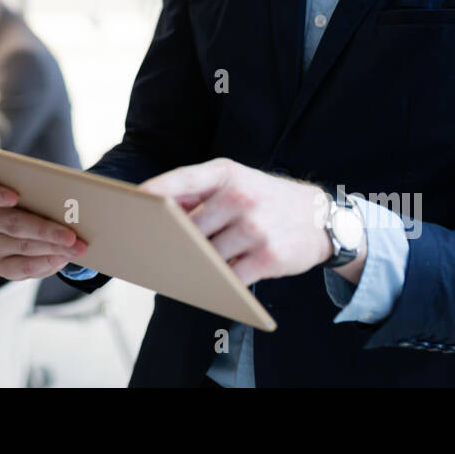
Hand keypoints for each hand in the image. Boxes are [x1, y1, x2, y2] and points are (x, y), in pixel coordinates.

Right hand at [0, 176, 88, 279]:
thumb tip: (69, 199)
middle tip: (71, 235)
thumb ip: (44, 187)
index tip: (15, 195)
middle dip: (43, 229)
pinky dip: (46, 262)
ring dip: (53, 247)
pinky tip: (64, 257)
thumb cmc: (41, 193)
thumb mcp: (40, 185)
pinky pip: (22, 268)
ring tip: (77, 247)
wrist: (45, 216)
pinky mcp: (1, 264)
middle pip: (7, 222)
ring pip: (21, 245)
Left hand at [139, 158, 347, 284]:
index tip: (132, 203)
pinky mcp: (268, 257)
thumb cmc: (267, 199)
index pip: (182, 180)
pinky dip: (217, 281)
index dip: (155, 192)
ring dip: (195, 263)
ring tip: (182, 267)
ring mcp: (255, 227)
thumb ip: (199, 193)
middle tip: (153, 250)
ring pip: (206, 254)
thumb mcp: (237, 181)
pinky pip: (229, 276)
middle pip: (189, 226)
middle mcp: (241, 196)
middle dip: (172, 240)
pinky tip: (211, 281)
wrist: (322, 217)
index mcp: (227, 173)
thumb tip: (156, 208)